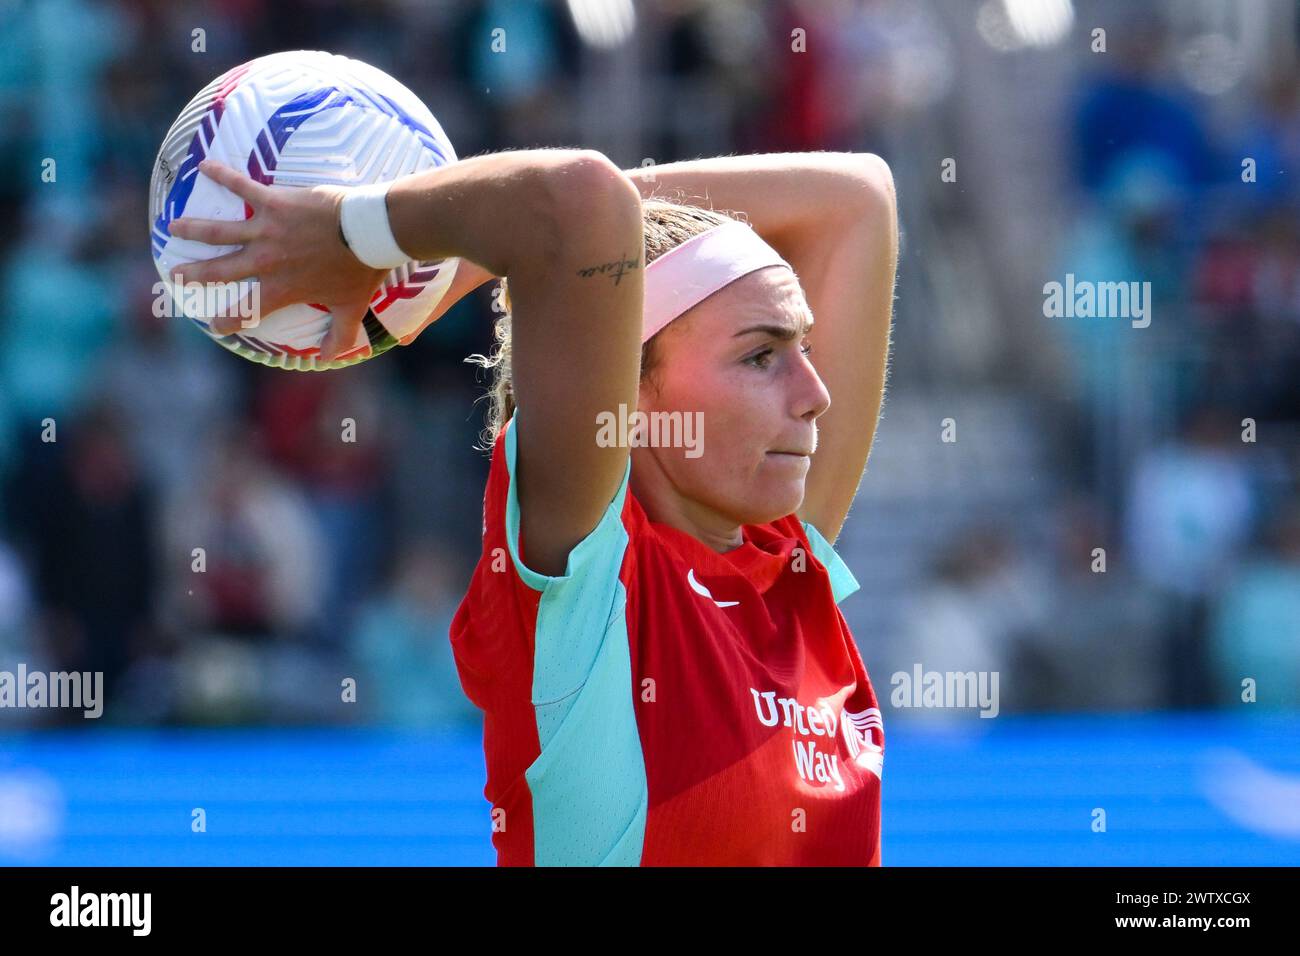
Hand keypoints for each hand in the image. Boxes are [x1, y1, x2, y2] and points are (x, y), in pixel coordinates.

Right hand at [168, 158, 390, 361]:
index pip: (247, 310)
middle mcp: (265, 262)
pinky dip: (222, 175)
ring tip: (173, 227)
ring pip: (219, 232)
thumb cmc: (361, 271)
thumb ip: (340, 335)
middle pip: (221, 271)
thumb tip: (330, 359)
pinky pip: (242, 186)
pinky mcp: (273, 202)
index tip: (214, 325)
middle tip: (176, 275)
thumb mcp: (351, 308)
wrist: (367, 233)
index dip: (228, 320)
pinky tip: (205, 165)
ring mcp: (266, 231)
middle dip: (195, 275)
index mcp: (282, 288)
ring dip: (194, 229)